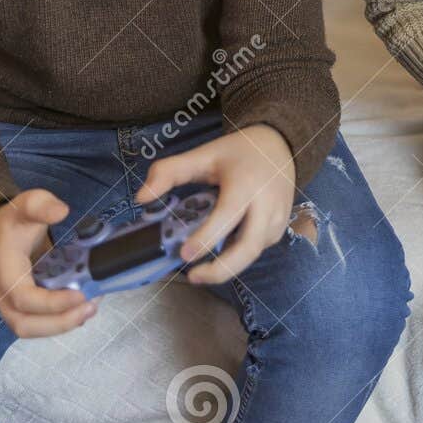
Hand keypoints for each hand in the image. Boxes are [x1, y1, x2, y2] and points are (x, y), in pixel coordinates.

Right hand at [0, 190, 98, 336]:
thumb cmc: (12, 222)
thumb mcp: (25, 205)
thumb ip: (40, 205)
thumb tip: (61, 211)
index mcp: (4, 271)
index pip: (24, 298)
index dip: (52, 303)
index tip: (81, 294)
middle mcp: (3, 294)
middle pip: (25, 324)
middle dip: (59, 322)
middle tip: (90, 306)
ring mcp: (10, 304)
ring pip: (31, 329)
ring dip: (62, 325)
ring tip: (91, 308)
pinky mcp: (22, 307)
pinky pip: (38, 323)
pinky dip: (60, 321)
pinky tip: (83, 307)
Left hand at [134, 123, 296, 284]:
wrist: (279, 146)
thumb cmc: (237, 152)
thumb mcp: (201, 155)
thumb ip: (168, 172)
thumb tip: (141, 200)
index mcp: (246, 184)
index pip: (227, 217)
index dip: (206, 239)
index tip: (184, 255)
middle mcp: (267, 204)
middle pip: (248, 248)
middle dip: (221, 270)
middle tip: (193, 276)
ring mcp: (278, 219)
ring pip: (253, 253)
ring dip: (228, 264)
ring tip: (202, 263)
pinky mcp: (281, 228)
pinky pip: (257, 249)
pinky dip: (238, 254)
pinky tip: (223, 246)